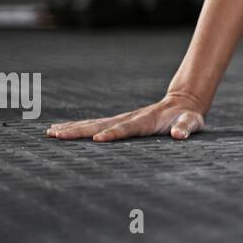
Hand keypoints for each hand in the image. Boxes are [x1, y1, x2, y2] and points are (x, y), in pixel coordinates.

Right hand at [45, 91, 206, 141]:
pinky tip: (61, 131)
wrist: (183, 103)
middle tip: (57, 134)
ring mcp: (122, 118)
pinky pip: (95, 124)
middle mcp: (130, 118)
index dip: (113, 134)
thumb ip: (186, 127)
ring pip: (94, 123)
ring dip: (73, 128)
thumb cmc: (188, 117)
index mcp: (146, 121)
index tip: (97, 139)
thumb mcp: (192, 122)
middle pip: (101, 124)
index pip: (126, 129)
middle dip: (80, 130)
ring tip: (50, 132)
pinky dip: (77, 127)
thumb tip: (179, 135)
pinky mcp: (118, 121)